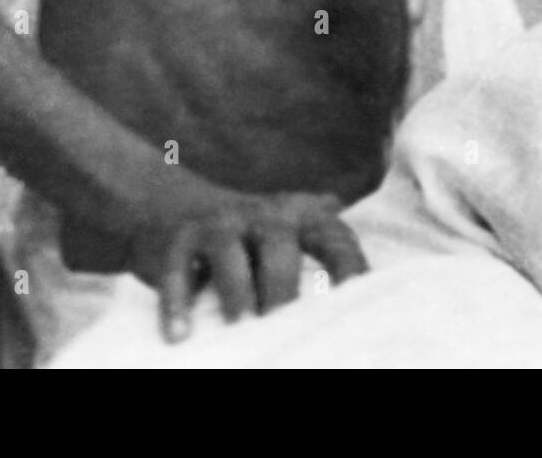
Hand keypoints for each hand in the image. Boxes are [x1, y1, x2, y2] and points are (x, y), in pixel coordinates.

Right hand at [127, 188, 366, 342]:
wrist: (174, 206)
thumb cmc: (252, 244)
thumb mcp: (291, 240)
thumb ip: (323, 260)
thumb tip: (366, 308)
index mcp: (304, 218)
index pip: (335, 240)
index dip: (348, 268)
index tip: (354, 303)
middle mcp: (266, 214)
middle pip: (280, 249)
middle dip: (282, 292)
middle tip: (285, 330)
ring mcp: (221, 222)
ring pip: (230, 254)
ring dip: (236, 294)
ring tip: (239, 327)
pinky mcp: (180, 238)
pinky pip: (178, 270)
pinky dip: (177, 303)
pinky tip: (180, 335)